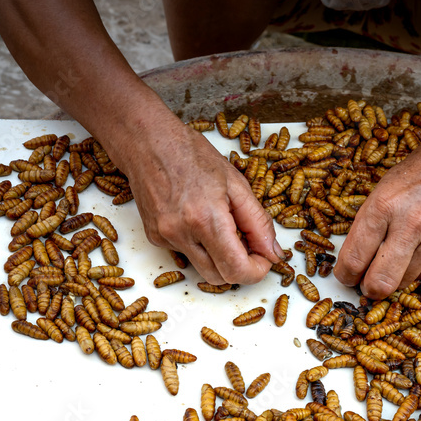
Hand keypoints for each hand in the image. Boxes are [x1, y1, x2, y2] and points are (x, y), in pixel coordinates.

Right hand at [110, 113, 282, 285]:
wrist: (147, 142)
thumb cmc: (191, 154)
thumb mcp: (236, 183)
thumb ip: (258, 222)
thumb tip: (273, 252)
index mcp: (206, 218)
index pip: (236, 270)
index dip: (257, 271)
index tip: (265, 258)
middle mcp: (182, 233)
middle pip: (220, 278)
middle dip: (240, 268)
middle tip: (250, 245)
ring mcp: (165, 238)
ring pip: (203, 270)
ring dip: (220, 259)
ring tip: (223, 228)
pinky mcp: (155, 238)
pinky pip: (186, 255)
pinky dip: (200, 246)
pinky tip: (198, 219)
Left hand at [334, 129, 420, 298]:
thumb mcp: (385, 186)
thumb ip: (369, 222)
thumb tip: (354, 258)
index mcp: (384, 205)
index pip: (354, 258)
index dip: (345, 274)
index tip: (346, 275)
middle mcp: (409, 224)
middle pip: (380, 283)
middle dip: (368, 288)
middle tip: (365, 282)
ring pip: (403, 283)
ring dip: (394, 278)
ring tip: (394, 259)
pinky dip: (417, 269)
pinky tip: (418, 249)